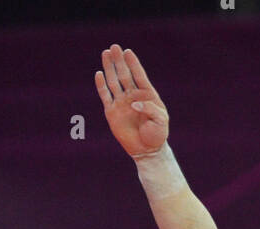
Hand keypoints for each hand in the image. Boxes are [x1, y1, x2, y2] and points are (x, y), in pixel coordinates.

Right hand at [95, 44, 169, 158]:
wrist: (147, 150)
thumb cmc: (157, 134)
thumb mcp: (160, 120)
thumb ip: (150, 108)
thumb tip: (134, 102)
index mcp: (146, 94)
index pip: (139, 75)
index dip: (133, 63)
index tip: (128, 52)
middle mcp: (132, 95)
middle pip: (124, 74)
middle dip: (119, 61)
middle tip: (114, 47)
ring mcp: (121, 102)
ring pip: (114, 81)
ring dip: (109, 68)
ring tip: (106, 53)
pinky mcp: (112, 112)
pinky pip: (105, 96)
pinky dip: (102, 85)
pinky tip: (99, 74)